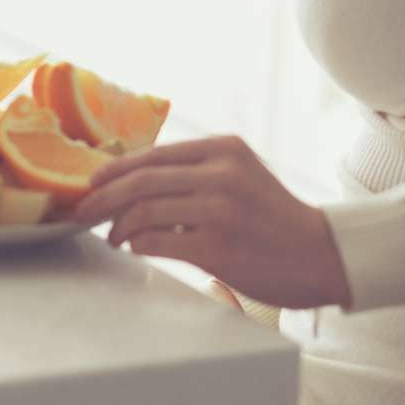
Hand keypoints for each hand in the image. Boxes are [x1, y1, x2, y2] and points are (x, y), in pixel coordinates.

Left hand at [74, 133, 352, 310]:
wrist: (321, 255)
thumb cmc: (275, 219)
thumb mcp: (241, 175)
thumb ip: (198, 171)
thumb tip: (136, 180)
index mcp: (223, 149)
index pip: (153, 155)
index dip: (115, 170)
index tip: (92, 184)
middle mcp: (220, 172)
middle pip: (140, 179)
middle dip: (103, 197)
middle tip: (84, 211)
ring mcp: (219, 209)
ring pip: (143, 210)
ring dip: (117, 226)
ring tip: (113, 236)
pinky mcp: (217, 246)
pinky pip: (157, 241)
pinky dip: (137, 244)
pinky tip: (135, 248)